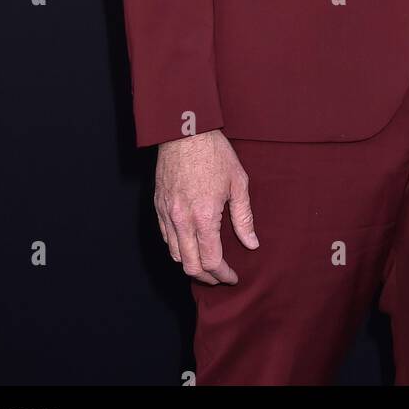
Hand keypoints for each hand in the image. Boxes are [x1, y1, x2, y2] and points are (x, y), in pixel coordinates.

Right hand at [154, 130, 258, 282]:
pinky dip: (177, 248)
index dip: (223, 275)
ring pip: (174, 254)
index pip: (211, 261)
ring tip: (206, 263)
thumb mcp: (238, 182)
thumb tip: (251, 243)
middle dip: (207, 277)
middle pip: (190, 265)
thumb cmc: (214, 153)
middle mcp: (182, 220)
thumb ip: (244, 217)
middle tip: (220, 276)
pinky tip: (190, 244)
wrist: (184, 131)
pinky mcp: (158, 206)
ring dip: (191, 264)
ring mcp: (167, 214)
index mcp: (204, 217)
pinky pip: (165, 237)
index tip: (233, 277)